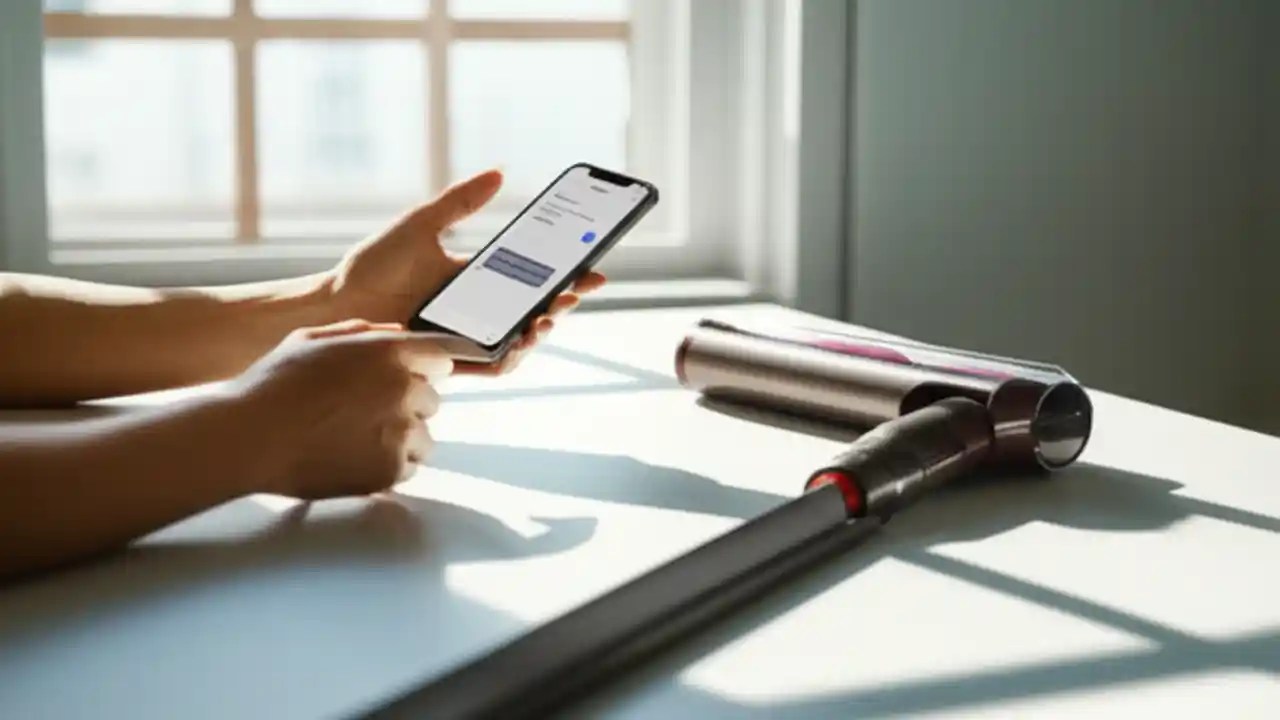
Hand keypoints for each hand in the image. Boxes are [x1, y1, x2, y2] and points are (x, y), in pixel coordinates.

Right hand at [231, 319, 451, 499]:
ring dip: (402, 440)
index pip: (441, 360)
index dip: (421, 371)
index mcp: (389, 352)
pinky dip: (387, 467)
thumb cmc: (272, 386)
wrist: (249, 438)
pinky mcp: (391, 469)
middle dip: (408, 406)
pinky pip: (408, 468)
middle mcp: (404, 389)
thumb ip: (360, 334)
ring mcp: (401, 432)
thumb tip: (396, 332)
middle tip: (366, 414)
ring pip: (424, 438)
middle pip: (432, 400)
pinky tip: (353, 459)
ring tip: (357, 440)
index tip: (405, 381)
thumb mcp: (311, 340)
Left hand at [327, 170, 606, 374]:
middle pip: (533, 310)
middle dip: (562, 304)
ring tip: (544, 320)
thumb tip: (500, 173)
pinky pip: (490, 366)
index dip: (565, 275)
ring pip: (518, 341)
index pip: (531, 276)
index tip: (592, 267)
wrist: (337, 304)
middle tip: (573, 294)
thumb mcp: (420, 225)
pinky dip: (510, 358)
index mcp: (477, 276)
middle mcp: (477, 308)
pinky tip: (518, 345)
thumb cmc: (373, 265)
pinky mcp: (450, 361)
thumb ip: (460, 202)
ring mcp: (466, 336)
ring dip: (540, 333)